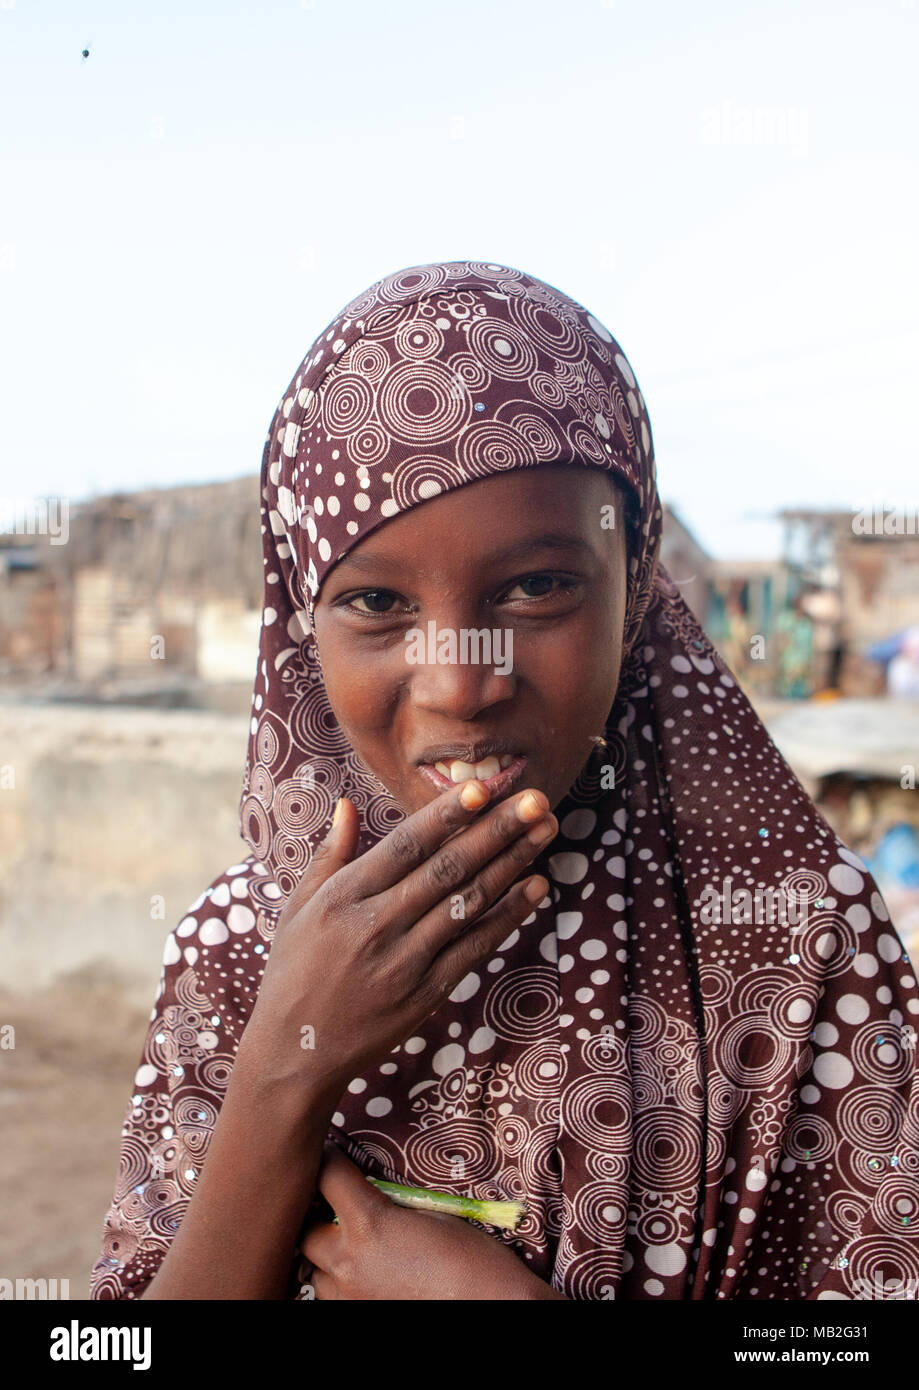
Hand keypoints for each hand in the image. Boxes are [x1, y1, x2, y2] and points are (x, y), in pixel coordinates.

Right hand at [242, 779, 555, 1098]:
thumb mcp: (299, 908)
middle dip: (496, 830)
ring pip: (468, 902)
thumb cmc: (294, 971)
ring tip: (546, 829)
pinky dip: (508, 917)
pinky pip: (475, 947)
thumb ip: (330, 855)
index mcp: (344, 897)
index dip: (446, 816)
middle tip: (536, 799)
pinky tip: (536, 888)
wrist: (295, 1052)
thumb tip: (347, 805)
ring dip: (513, 863)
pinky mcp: (426, 993)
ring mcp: (405, 961)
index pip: (406, 846)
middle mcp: (377, 925)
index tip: (482, 787)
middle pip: (447, 868)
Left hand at [300, 1144, 554, 1299]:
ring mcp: (348, 1298)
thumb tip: (370, 1196)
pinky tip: (365, 1280)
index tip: (333, 1154)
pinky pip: (332, 1299)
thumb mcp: (430, 1214)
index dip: (330, 1159)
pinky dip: (340, 1287)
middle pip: (305, 1231)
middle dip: (317, 1218)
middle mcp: (348, 1262)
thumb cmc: (472, 1258)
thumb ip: (389, 1205)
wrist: (491, 1307)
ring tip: (352, 1250)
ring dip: (326, 1258)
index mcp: (369, 1223)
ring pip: (313, 1272)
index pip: (327, 1174)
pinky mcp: (356, 1318)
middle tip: (337, 1210)